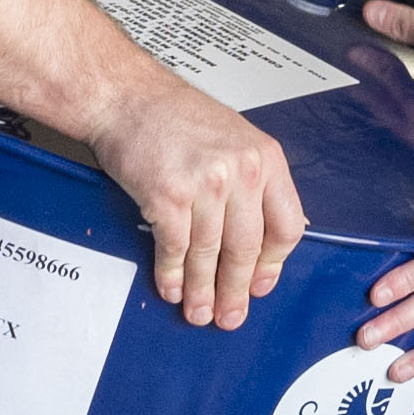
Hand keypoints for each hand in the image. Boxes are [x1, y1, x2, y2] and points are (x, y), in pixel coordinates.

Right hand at [82, 74, 306, 329]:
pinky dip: (172, 275)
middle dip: (237, 290)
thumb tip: (261, 237)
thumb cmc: (176, 117)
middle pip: (247, 248)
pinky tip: (171, 288)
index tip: (261, 285)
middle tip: (230, 316)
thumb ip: (252, 183)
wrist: (127, 97)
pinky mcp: (168, 195)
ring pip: (210, 254)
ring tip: (198, 312)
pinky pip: (175, 249)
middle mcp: (241, 171)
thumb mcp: (235, 140)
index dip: (272, 264)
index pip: (286, 225)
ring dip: (202, 291)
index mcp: (265, 158)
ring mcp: (205, 184)